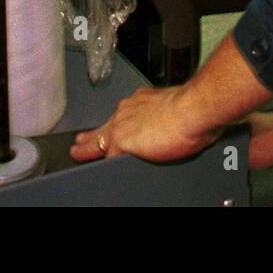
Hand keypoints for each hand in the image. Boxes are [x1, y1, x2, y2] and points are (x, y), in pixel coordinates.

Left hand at [70, 86, 222, 162]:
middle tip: (80, 141)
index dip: (114, 124)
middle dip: (92, 135)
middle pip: (104, 126)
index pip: (122, 116)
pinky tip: (97, 170)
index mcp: (140, 101)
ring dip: (88, 148)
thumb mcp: (173, 106)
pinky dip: (103, 165)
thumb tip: (172, 122)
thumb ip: (164, 113)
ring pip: (99, 140)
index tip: (114, 126)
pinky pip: (107, 158)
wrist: (193, 109)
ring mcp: (122, 126)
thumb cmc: (193, 107)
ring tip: (78, 153)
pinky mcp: (121, 142)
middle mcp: (128, 110)